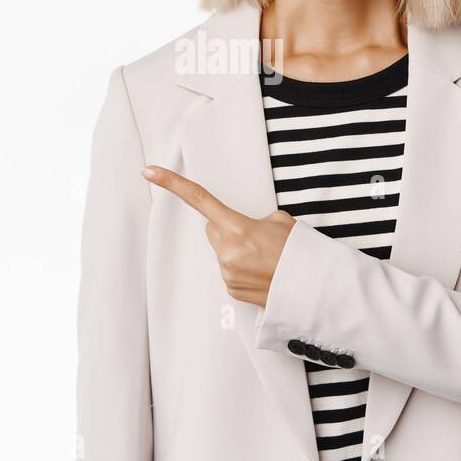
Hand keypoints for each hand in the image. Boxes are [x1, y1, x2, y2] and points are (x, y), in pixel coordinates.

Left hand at [141, 164, 295, 307]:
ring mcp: (226, 272)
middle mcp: (226, 251)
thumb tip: (249, 227)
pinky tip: (260, 272)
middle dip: (229, 230)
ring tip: (264, 259)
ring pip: (222, 252)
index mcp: (238, 228)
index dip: (172, 184)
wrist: (311, 289)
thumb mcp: (280, 222)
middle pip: (214, 230)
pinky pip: (229, 271)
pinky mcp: (230, 289)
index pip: (198, 199)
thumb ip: (257, 219)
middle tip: (256, 238)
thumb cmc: (298, 253)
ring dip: (238, 252)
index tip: (150, 172)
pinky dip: (242, 269)